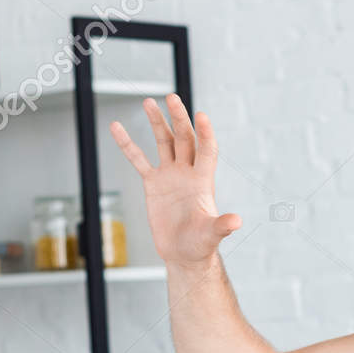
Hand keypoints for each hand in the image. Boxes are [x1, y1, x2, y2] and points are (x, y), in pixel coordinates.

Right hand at [110, 94, 240, 269]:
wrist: (184, 254)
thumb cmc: (201, 246)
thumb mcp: (211, 235)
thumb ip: (222, 226)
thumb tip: (237, 221)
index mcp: (203, 181)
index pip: (207, 150)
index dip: (205, 134)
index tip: (201, 115)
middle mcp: (188, 173)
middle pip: (184, 138)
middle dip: (179, 119)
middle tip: (171, 97)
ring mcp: (170, 176)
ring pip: (164, 143)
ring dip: (157, 122)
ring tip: (148, 102)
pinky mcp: (153, 184)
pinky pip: (138, 160)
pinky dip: (127, 144)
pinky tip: (116, 127)